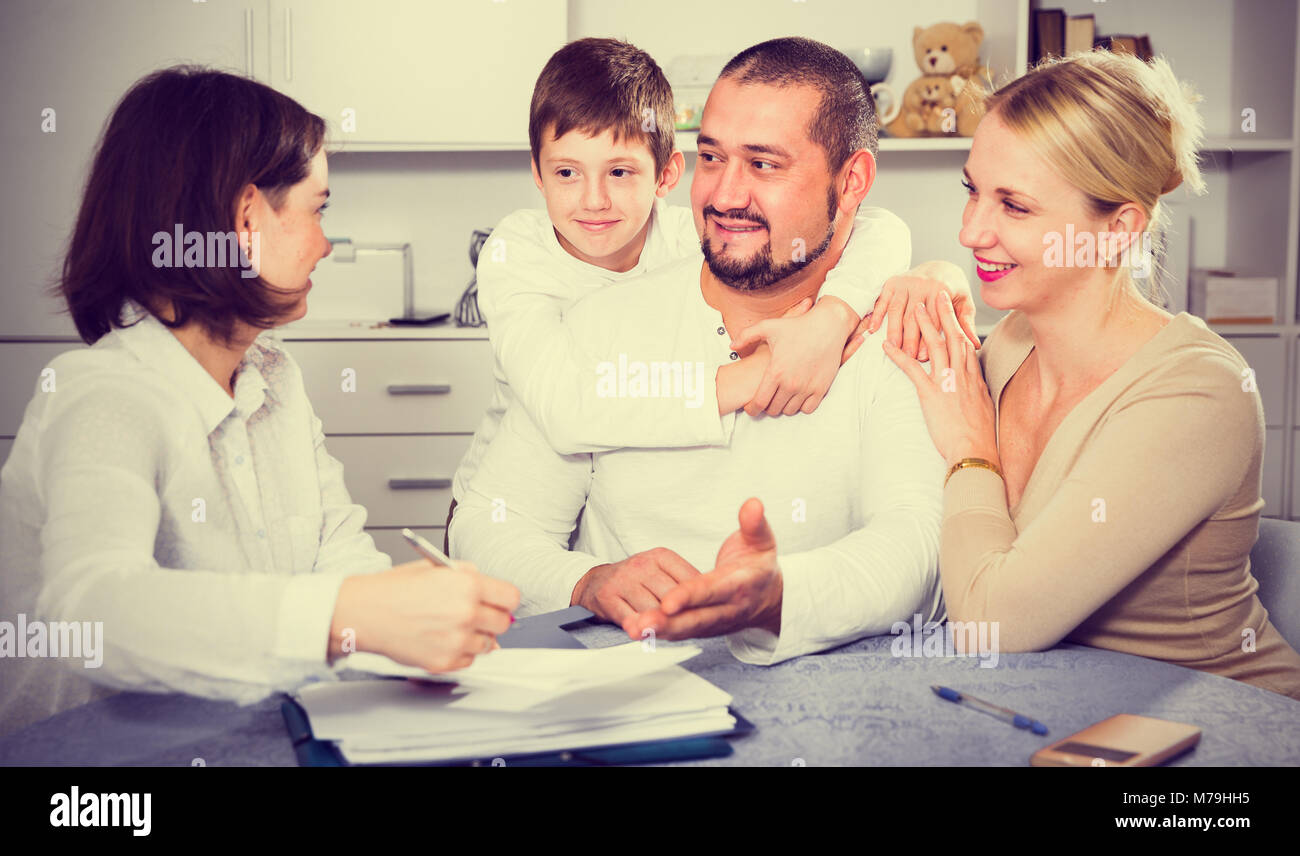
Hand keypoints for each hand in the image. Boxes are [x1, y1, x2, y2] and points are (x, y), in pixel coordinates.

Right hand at [329, 559, 519, 672]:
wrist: (364, 612)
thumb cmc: (394, 589)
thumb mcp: (435, 567)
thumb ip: (468, 575)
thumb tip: (490, 591)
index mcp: (467, 584)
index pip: (511, 598)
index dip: (505, 600)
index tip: (500, 603)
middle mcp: (466, 612)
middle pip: (504, 623)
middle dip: (493, 619)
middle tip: (477, 616)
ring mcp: (457, 639)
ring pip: (488, 645)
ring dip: (476, 637)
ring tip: (452, 627)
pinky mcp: (445, 661)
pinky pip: (468, 660)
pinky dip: (460, 653)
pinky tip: (441, 639)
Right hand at [570, 548, 702, 632]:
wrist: (595, 583)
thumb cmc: (636, 581)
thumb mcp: (662, 573)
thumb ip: (683, 586)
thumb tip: (712, 601)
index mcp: (661, 556)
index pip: (689, 580)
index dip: (697, 601)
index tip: (707, 613)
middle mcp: (642, 564)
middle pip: (671, 598)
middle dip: (679, 616)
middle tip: (687, 628)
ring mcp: (624, 580)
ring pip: (652, 611)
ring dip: (660, 625)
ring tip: (666, 632)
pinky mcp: (608, 596)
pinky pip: (630, 618)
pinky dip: (640, 629)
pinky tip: (646, 633)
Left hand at [627, 498, 782, 640]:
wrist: (769, 599)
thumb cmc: (758, 566)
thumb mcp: (762, 542)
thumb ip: (754, 524)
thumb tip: (753, 504)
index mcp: (740, 586)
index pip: (712, 590)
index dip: (690, 595)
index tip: (668, 600)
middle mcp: (727, 610)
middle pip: (696, 618)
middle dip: (669, 622)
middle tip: (642, 623)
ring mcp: (713, 623)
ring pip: (685, 629)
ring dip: (659, 631)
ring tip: (633, 629)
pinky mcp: (702, 628)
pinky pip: (679, 632)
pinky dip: (659, 634)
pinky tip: (636, 631)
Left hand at [730, 296, 850, 416]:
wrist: (827, 326)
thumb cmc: (798, 326)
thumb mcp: (769, 327)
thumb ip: (747, 335)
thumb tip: (731, 346)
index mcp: (776, 371)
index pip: (759, 402)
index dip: (752, 409)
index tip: (751, 408)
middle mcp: (791, 383)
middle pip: (774, 409)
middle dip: (768, 407)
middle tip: (767, 401)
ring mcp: (807, 387)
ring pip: (790, 410)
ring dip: (784, 406)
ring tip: (781, 398)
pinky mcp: (821, 388)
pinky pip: (807, 408)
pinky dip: (801, 406)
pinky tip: (797, 396)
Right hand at [851, 271, 978, 363]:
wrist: (940, 266)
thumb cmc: (954, 290)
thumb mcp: (965, 304)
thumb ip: (966, 324)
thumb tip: (974, 346)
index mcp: (942, 289)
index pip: (934, 319)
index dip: (929, 339)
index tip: (925, 357)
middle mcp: (923, 284)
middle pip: (914, 316)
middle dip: (911, 338)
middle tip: (909, 357)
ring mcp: (906, 282)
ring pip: (897, 310)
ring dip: (893, 329)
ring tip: (893, 347)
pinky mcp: (893, 282)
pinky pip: (883, 300)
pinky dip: (877, 314)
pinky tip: (872, 329)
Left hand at [882, 291, 998, 466]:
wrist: (975, 450)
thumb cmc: (979, 436)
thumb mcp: (983, 410)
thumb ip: (977, 394)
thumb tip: (975, 389)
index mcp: (975, 379)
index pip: (967, 346)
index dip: (960, 327)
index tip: (955, 313)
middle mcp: (963, 375)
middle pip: (954, 336)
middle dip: (945, 313)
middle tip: (937, 294)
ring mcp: (947, 382)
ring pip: (936, 345)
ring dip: (924, 324)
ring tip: (915, 307)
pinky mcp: (931, 393)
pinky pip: (912, 369)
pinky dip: (898, 355)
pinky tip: (886, 346)